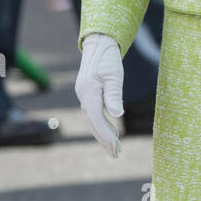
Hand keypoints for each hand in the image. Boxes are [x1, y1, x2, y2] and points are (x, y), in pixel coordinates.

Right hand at [75, 34, 123, 157]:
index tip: (116, 147)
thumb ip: (114, 95)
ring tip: (116, 151)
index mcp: (89, 93)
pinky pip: (95, 115)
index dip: (106, 135)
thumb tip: (117, 115)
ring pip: (93, 121)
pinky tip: (111, 135)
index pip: (97, 119)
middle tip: (117, 155)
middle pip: (93, 124)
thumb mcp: (114, 75)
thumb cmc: (108, 59)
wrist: (98, 45)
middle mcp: (84, 97)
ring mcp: (85, 97)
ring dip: (104, 136)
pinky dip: (103, 126)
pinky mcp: (89, 96)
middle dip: (105, 140)